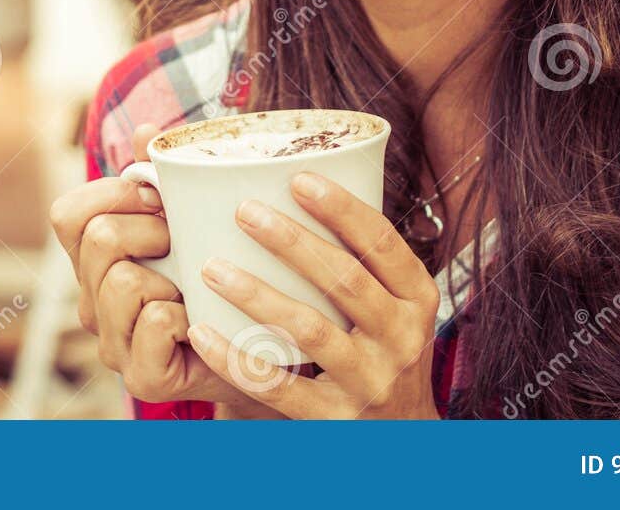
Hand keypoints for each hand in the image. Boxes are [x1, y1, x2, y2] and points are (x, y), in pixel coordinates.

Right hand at [48, 123, 239, 404]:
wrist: (265, 351)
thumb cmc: (222, 278)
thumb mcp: (192, 220)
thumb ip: (165, 176)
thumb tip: (146, 131)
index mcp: (94, 263)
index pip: (68, 214)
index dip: (113, 193)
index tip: (158, 197)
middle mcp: (92, 303)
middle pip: (98, 238)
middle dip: (152, 230)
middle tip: (183, 244)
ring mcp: (113, 344)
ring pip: (122, 280)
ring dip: (170, 276)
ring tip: (192, 287)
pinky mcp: (142, 378)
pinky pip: (155, 320)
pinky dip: (186, 312)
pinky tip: (200, 321)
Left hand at [187, 171, 440, 418]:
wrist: (402, 440)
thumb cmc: (382, 354)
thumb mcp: (394, 307)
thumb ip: (361, 262)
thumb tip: (297, 186)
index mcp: (417, 299)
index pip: (382, 243)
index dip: (342, 208)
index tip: (298, 177)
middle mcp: (403, 340)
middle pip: (344, 280)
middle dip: (291, 241)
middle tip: (244, 210)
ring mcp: (370, 382)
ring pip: (310, 329)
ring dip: (257, 294)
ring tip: (211, 267)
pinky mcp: (334, 420)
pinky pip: (278, 386)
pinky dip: (237, 358)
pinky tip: (202, 331)